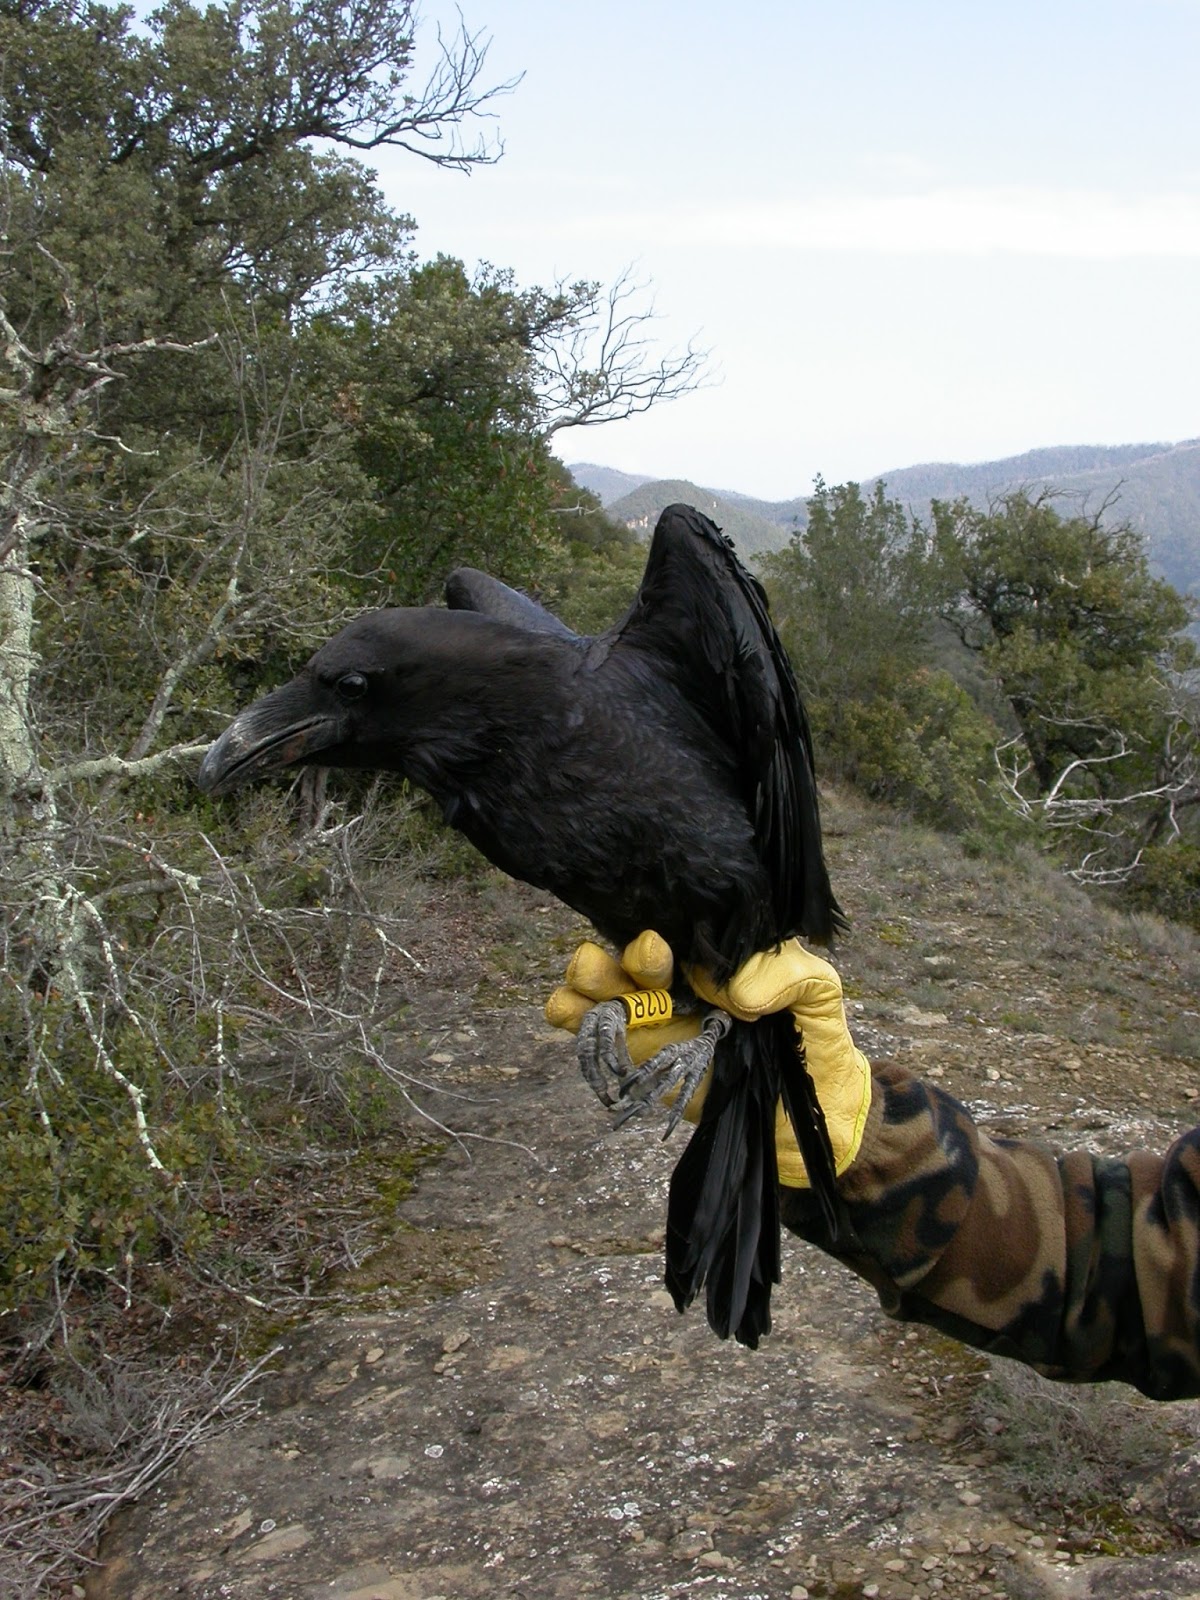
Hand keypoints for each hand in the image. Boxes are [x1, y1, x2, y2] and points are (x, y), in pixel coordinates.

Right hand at [546, 932, 871, 1187]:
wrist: (809, 1118)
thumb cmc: (817, 1042)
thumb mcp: (819, 995)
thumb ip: (790, 976)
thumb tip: (737, 988)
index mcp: (712, 956)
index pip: (672, 925)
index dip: (662, 931)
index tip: (669, 950)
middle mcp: (676, 982)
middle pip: (626, 952)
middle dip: (622, 956)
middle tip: (649, 970)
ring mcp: (652, 1018)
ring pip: (599, 986)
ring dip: (587, 980)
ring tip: (594, 990)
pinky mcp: (638, 1058)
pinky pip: (593, 1032)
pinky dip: (571, 1017)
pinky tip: (573, 1014)